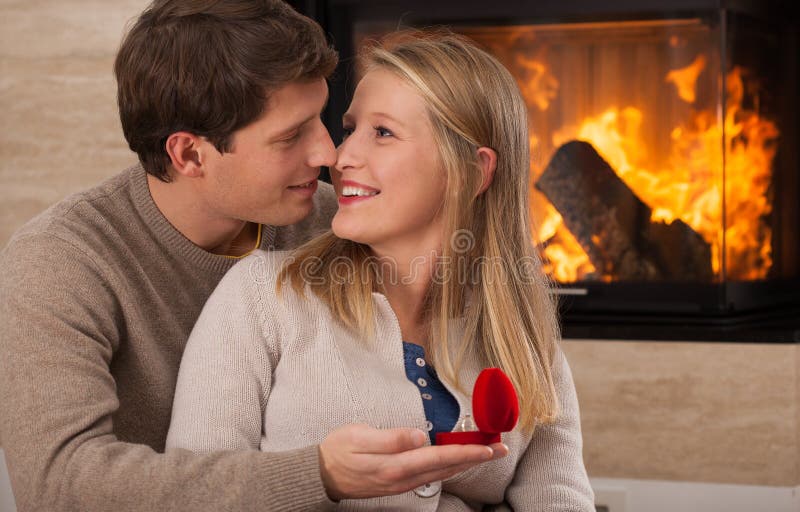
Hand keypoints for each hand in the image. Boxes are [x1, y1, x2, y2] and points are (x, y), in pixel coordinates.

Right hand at [318, 423, 507, 500]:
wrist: (320, 474)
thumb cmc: (337, 451)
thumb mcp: (359, 437)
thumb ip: (391, 438)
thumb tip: (419, 437)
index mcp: (395, 466)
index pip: (439, 457)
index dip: (466, 451)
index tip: (488, 447)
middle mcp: (403, 478)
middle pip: (446, 468)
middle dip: (475, 458)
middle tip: (500, 449)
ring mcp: (401, 483)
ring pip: (441, 473)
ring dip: (465, 462)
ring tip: (485, 453)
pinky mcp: (398, 483)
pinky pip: (430, 475)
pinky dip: (448, 466)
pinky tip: (456, 461)